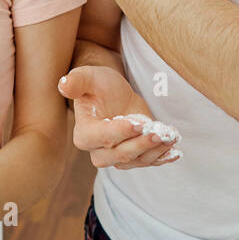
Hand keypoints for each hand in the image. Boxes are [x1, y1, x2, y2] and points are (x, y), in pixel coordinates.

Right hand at [58, 66, 180, 169]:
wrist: (112, 92)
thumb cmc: (97, 84)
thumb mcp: (88, 77)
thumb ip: (76, 81)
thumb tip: (63, 84)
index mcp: (84, 132)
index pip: (101, 138)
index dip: (120, 132)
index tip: (139, 122)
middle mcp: (98, 150)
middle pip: (120, 155)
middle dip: (141, 145)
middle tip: (159, 132)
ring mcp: (116, 156)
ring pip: (136, 161)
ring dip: (155, 151)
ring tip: (171, 137)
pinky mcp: (133, 155)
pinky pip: (147, 162)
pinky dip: (161, 158)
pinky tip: (174, 152)